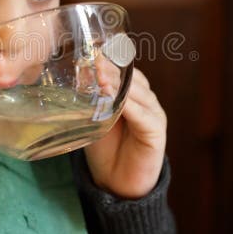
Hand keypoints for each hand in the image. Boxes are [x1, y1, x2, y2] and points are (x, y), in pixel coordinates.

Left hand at [83, 67, 166, 198]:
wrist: (116, 183)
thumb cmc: (105, 149)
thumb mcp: (93, 118)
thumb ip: (90, 99)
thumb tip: (75, 76)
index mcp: (133, 94)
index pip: (126, 70)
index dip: (111, 60)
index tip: (94, 50)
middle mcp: (146, 101)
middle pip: (133, 78)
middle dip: (113, 68)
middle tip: (95, 60)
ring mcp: (154, 114)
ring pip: (139, 93)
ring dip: (120, 84)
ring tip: (100, 77)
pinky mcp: (156, 132)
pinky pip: (143, 115)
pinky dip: (129, 106)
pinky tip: (115, 100)